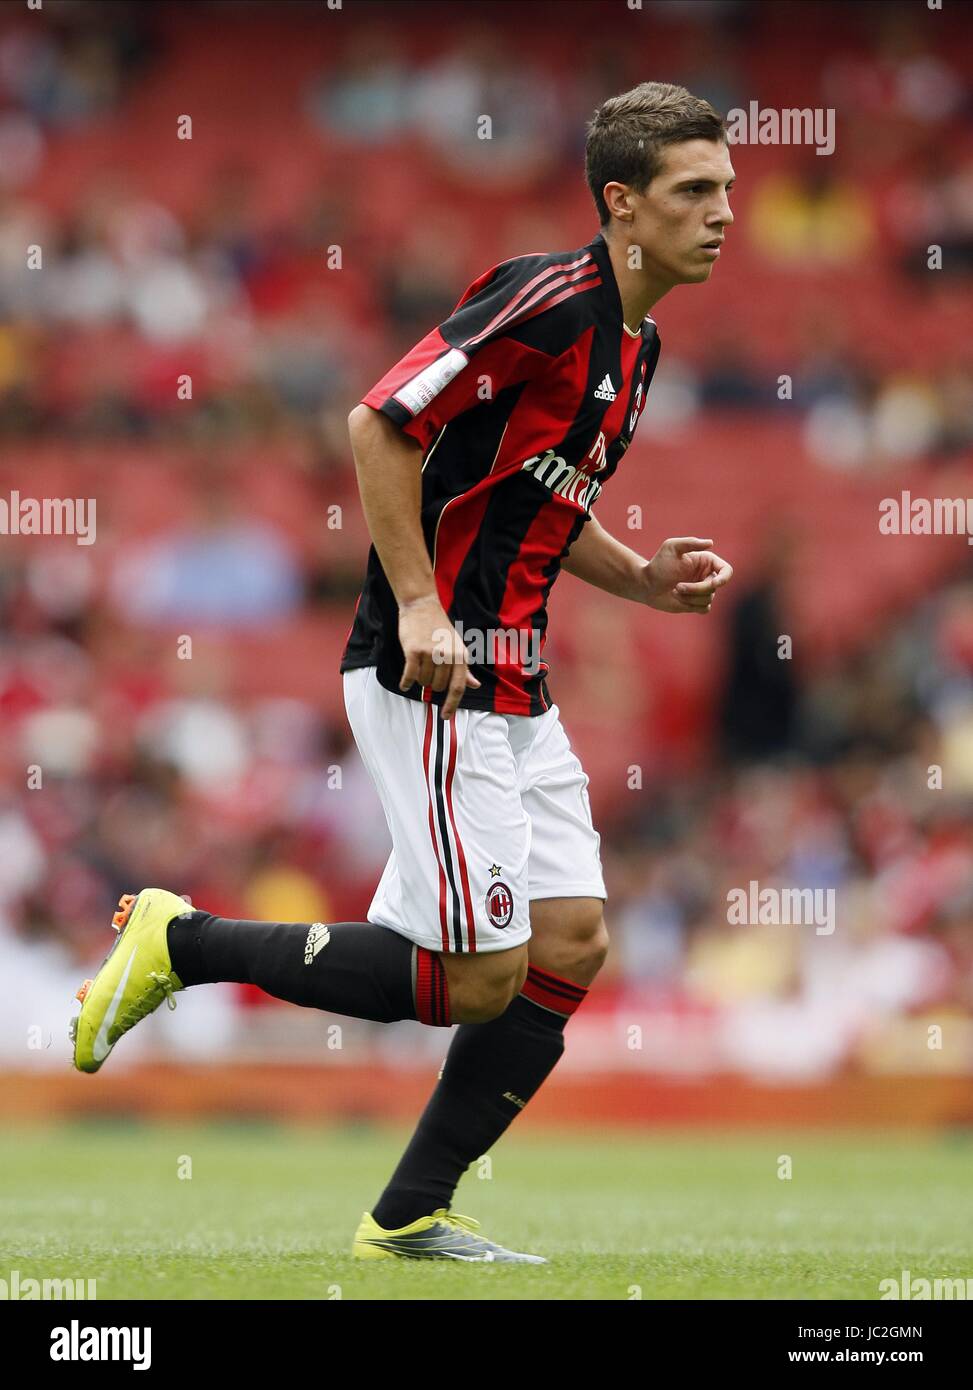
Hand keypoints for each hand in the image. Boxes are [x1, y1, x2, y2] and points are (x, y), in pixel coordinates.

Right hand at [398, 594, 480, 719]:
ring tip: (420, 664)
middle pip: (438, 687)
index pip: (458, 687)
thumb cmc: (439, 628)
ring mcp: (430, 653)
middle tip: (428, 669)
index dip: (451, 705)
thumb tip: (475, 685)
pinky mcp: (414, 651)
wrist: (421, 606)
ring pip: (423, 682)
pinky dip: (406, 682)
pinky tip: (404, 684)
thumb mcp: (457, 647)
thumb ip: (464, 668)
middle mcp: (447, 656)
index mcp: (461, 656)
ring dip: (419, 679)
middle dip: (431, 684)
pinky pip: (410, 675)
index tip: (446, 717)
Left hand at [639, 537, 732, 613]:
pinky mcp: (696, 604)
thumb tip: (710, 543)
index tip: (714, 583)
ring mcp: (702, 591)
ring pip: (708, 599)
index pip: (726, 570)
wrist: (646, 584)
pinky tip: (678, 599)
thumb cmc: (658, 564)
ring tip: (674, 591)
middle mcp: (707, 576)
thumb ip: (691, 543)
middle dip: (695, 589)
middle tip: (677, 586)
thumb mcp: (672, 547)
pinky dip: (692, 605)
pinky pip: (704, 608)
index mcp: (706, 562)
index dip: (724, 578)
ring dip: (689, 597)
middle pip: (714, 587)